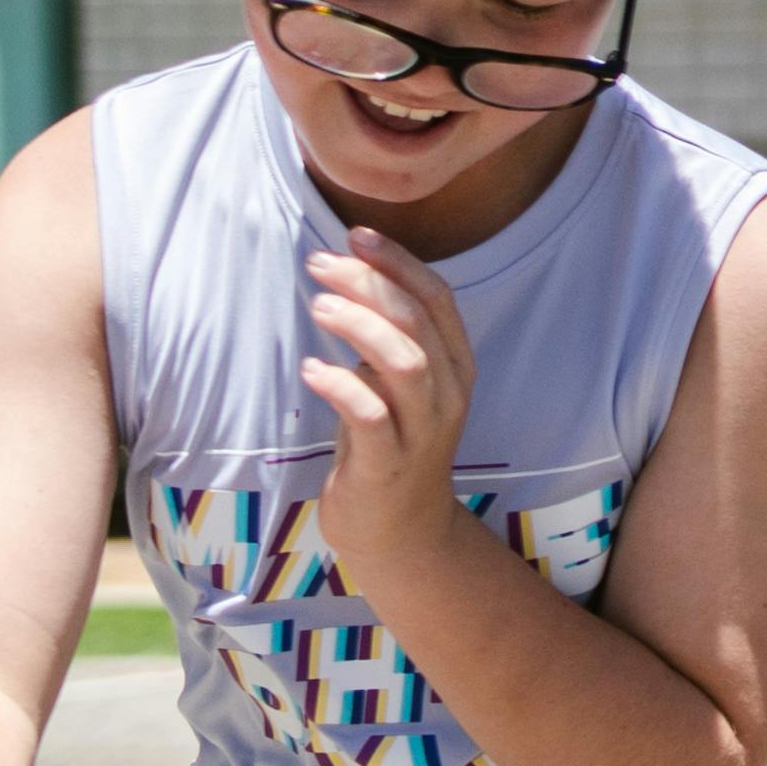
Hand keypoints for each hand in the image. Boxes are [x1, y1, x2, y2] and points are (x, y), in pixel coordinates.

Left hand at [300, 237, 477, 546]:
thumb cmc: (389, 444)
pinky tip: (311, 369)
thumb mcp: (396, 384)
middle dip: (369, 284)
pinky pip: (370, 416)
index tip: (355, 235)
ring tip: (317, 307)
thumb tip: (348, 273)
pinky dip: (341, 386)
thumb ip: (388, 337)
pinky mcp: (389, 464)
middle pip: (417, 323)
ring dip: (360, 327)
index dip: (398, 262)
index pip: (437, 299)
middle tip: (319, 264)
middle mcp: (447, 395)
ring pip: (404, 364)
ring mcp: (422, 431)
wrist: (400, 530)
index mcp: (454, 367)